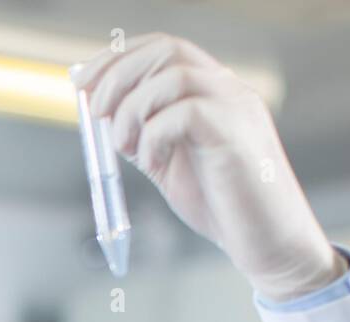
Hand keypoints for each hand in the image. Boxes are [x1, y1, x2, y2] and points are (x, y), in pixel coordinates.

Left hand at [71, 33, 344, 301]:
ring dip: (133, 109)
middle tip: (96, 113)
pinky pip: (184, 112)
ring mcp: (236, 107)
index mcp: (212, 91)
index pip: (163, 48)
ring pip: (173, 75)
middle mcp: (228, 89)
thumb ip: (141, 134)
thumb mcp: (168, 163)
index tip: (82, 81)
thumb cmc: (222, 206)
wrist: (267, 244)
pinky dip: (154, 135)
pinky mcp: (236, 134)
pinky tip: (154, 163)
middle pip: (166, 50)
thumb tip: (98, 112)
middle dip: (118, 76)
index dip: (117, 58)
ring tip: (126, 147)